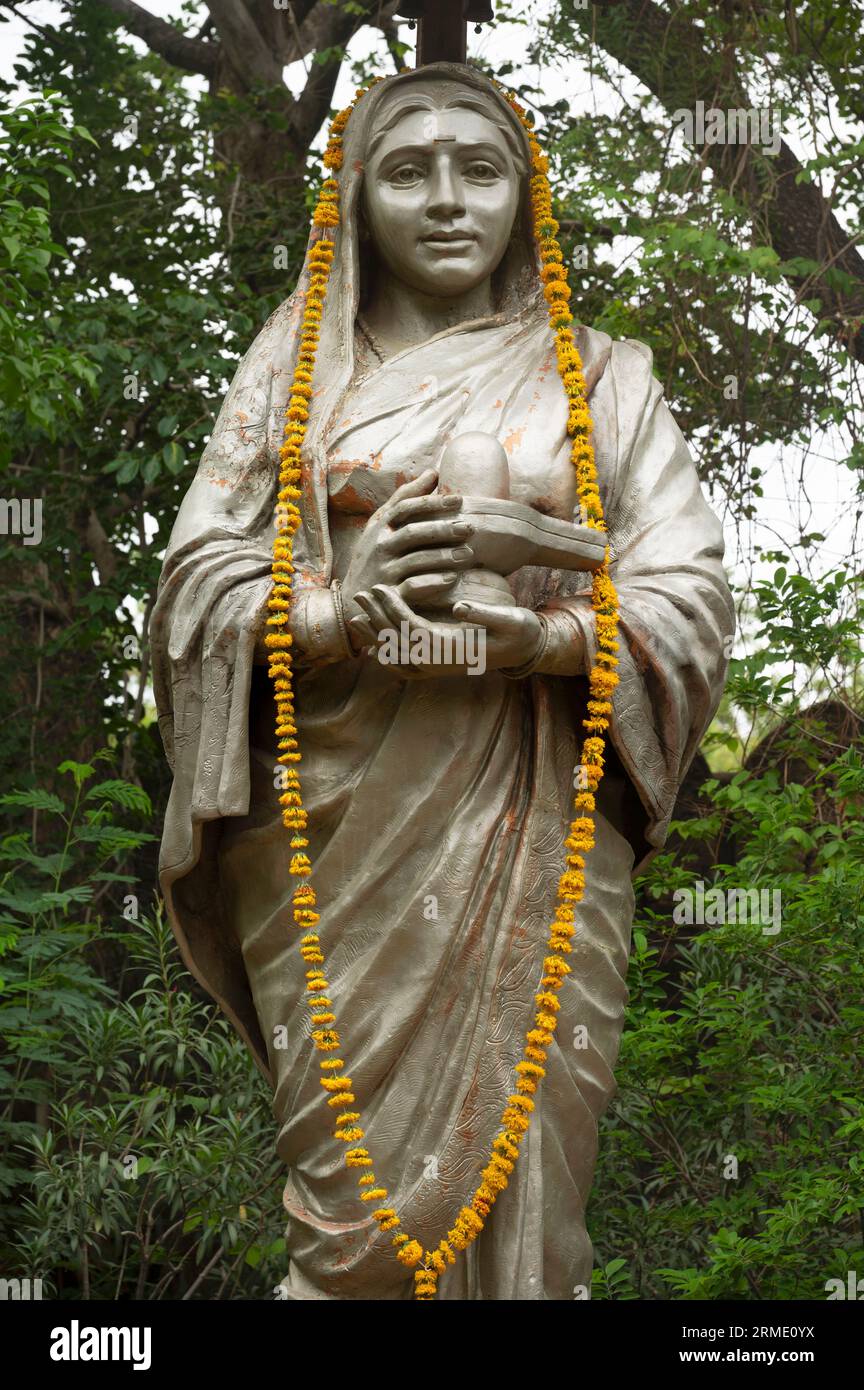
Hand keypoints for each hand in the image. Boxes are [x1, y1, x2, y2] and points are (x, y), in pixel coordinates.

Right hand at [341, 470, 475, 650]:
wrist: (353, 597)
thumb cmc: (373, 555)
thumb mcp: (381, 524)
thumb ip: (405, 498)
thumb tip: (433, 472)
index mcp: (379, 526)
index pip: (405, 507)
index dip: (432, 502)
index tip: (459, 500)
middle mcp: (379, 547)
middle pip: (412, 533)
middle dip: (442, 529)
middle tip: (469, 527)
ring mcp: (383, 571)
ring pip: (414, 560)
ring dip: (442, 556)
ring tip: (468, 554)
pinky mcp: (389, 594)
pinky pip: (411, 587)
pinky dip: (431, 583)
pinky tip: (451, 579)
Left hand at [349, 585, 543, 677]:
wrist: (525, 650)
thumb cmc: (518, 630)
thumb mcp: (511, 619)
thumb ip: (486, 614)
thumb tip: (461, 607)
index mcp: (452, 648)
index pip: (411, 627)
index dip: (392, 607)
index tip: (379, 587)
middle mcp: (439, 662)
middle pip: (397, 641)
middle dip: (376, 617)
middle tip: (359, 593)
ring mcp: (436, 667)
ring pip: (396, 655)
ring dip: (375, 636)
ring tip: (357, 616)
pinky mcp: (436, 666)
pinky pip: (403, 664)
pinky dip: (386, 653)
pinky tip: (374, 643)